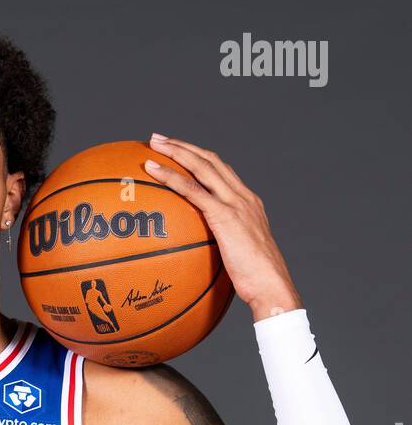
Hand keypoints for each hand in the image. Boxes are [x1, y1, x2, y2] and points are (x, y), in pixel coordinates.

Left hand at [144, 133, 303, 320]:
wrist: (271, 286)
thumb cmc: (256, 282)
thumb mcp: (239, 258)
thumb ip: (224, 248)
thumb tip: (204, 257)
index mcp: (248, 203)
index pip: (222, 171)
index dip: (200, 158)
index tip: (181, 152)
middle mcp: (243, 197)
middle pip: (210, 160)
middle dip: (184, 146)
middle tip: (160, 139)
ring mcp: (235, 204)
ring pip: (202, 166)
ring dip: (176, 151)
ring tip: (153, 145)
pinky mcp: (225, 216)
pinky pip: (193, 190)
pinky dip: (172, 177)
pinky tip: (154, 171)